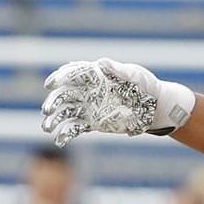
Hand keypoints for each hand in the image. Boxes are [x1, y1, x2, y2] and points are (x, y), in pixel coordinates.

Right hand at [40, 58, 196, 146]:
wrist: (156, 108)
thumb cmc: (147, 86)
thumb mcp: (135, 75)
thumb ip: (118, 70)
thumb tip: (102, 63)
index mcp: (96, 76)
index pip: (72, 74)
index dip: (59, 77)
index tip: (51, 84)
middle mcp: (88, 91)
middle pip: (64, 94)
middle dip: (53, 101)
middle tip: (47, 110)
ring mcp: (89, 107)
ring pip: (66, 112)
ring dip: (54, 119)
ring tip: (47, 128)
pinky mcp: (93, 123)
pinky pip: (75, 128)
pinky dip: (65, 134)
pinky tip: (59, 141)